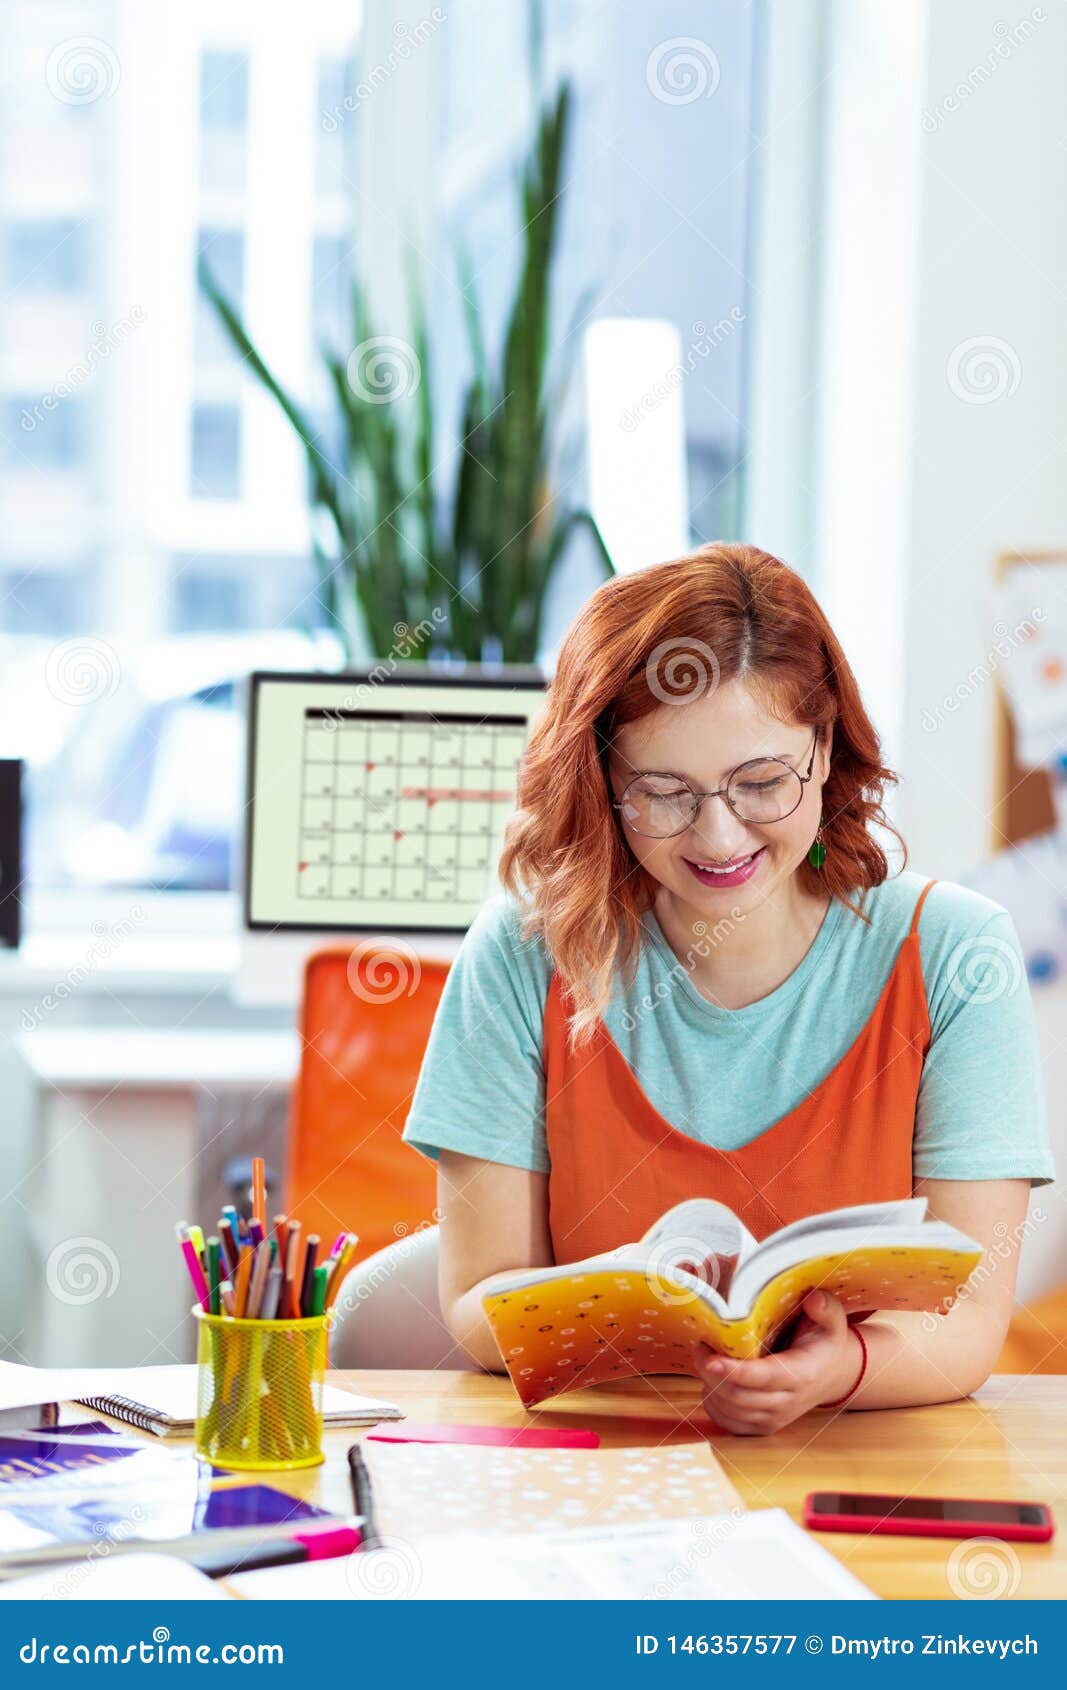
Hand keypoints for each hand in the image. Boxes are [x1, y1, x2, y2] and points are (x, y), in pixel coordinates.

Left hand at [691, 1291, 862, 1435]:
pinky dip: (713, 1404)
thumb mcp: (833, 1323)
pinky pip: (728, 1423)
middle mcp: (788, 1402)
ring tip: (704, 1357)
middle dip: (711, 1372)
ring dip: (710, 1385)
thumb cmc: (826, 1343)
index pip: (765, 1378)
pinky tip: (711, 1382)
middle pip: (739, 1396)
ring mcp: (774, 1419)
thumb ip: (826, 1308)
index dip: (736, 1371)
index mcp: (802, 1375)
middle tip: (700, 1345)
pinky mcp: (763, 1427)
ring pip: (730, 1410)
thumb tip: (812, 1299)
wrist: (832, 1375)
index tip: (712, 1359)